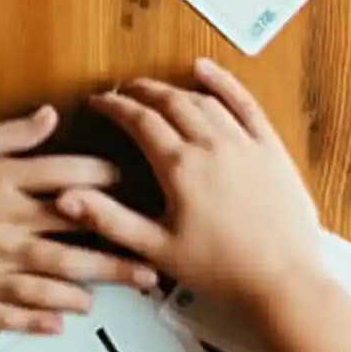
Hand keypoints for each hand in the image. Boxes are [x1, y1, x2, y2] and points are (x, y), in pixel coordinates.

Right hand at [0, 107, 157, 332]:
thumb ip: (12, 134)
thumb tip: (50, 115)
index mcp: (1, 181)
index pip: (70, 177)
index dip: (109, 179)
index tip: (136, 181)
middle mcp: (1, 224)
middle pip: (73, 236)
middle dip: (118, 246)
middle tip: (152, 257)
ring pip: (51, 278)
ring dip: (90, 284)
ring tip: (120, 288)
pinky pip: (12, 310)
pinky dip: (41, 316)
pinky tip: (64, 319)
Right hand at [56, 59, 321, 306]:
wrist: (283, 281)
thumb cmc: (222, 271)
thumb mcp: (158, 250)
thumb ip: (110, 220)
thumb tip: (67, 197)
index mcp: (181, 168)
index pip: (140, 121)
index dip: (115, 107)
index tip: (98, 101)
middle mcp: (211, 146)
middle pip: (170, 103)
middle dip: (141, 91)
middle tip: (122, 90)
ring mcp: (244, 143)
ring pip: (203, 100)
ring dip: (175, 89)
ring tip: (156, 88)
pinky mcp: (270, 148)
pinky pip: (245, 104)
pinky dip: (224, 82)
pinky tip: (206, 70)